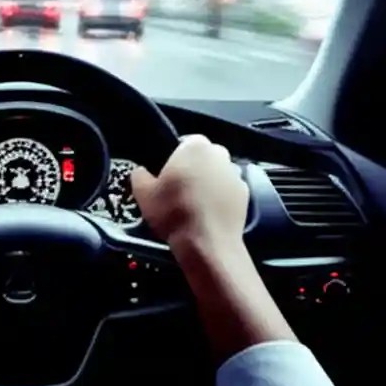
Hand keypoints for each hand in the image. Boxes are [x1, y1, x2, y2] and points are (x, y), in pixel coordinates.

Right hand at [130, 134, 247, 255]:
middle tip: (180, 189)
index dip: (174, 158)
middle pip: (203, 156)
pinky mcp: (246, 194)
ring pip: (217, 173)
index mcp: (195, 146)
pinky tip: (208, 214)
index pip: (184, 142)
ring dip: (208, 182)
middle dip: (194, 168)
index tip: (167, 175)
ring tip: (194, 204)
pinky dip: (220, 198)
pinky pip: (228, 191)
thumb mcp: (143, 194)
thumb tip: (141, 171)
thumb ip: (139, 175)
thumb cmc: (174, 212)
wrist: (207, 244)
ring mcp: (236, 174)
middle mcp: (220, 154)